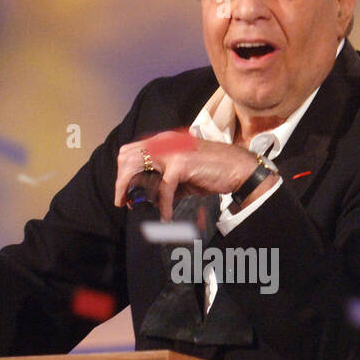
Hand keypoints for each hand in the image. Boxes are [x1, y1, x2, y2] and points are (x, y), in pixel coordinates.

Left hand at [114, 129, 260, 220]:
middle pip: (128, 158)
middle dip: (121, 182)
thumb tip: (148, 197)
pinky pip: (163, 189)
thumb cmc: (212, 170)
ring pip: (138, 169)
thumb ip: (164, 181)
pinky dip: (163, 206)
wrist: (237, 168)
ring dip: (133, 191)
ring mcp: (171, 151)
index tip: (123, 191)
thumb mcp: (182, 174)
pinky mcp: (181, 164)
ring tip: (136, 207)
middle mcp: (163, 142)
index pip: (130, 151)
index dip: (122, 172)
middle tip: (122, 201)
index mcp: (162, 142)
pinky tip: (165, 217)